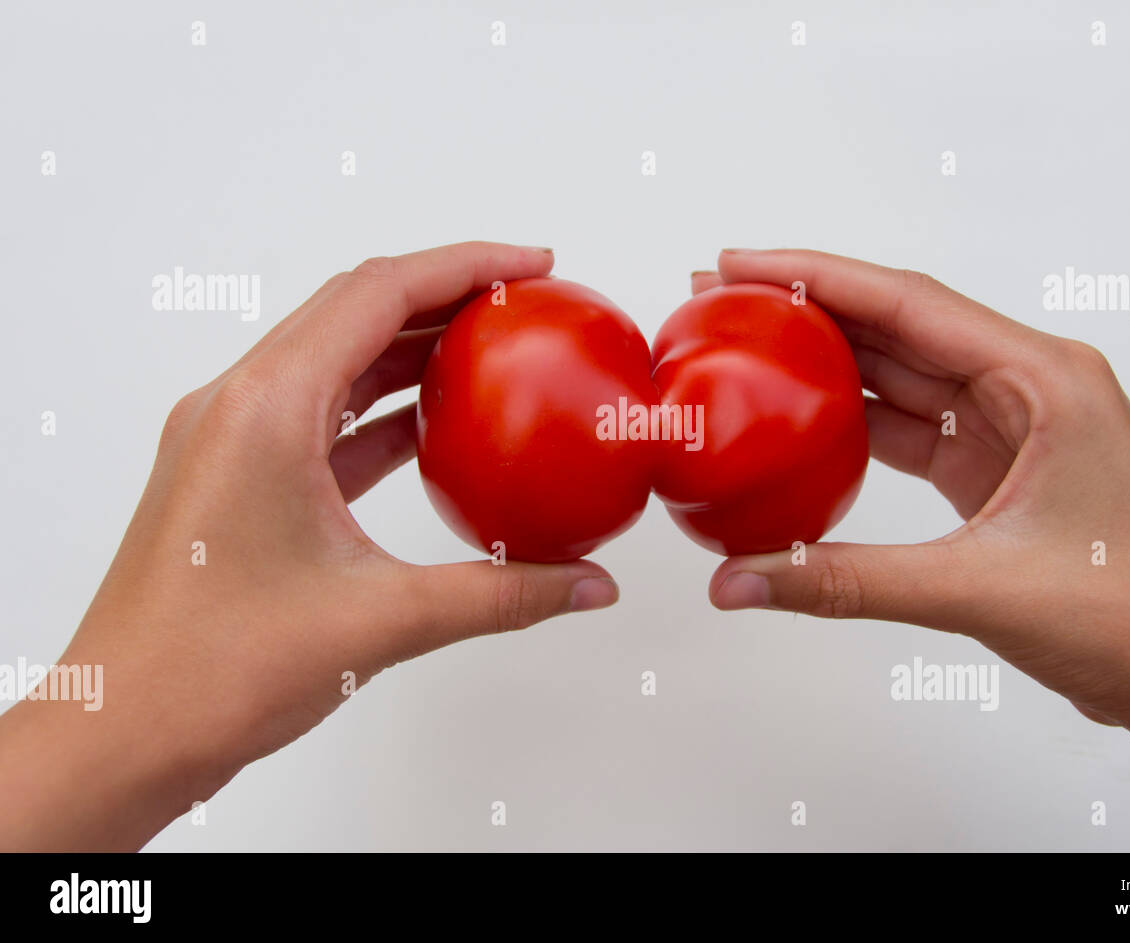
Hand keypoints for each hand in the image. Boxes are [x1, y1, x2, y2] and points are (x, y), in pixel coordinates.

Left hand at [0, 242, 618, 850]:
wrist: (123, 733)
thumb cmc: (216, 671)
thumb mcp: (383, 621)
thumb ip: (501, 595)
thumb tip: (586, 584)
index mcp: (265, 411)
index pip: (377, 294)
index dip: (464, 263)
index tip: (531, 262)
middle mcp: (237, 406)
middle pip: (352, 308)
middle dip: (442, 292)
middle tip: (519, 301)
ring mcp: (226, 439)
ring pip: (331, 358)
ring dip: (407, 347)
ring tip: (487, 352)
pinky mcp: (229, 476)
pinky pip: (315, 414)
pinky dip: (376, 409)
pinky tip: (430, 430)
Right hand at [694, 250, 1129, 851]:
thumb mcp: (976, 588)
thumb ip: (845, 581)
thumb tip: (741, 580)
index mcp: (1046, 380)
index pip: (910, 303)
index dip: (818, 276)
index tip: (744, 264)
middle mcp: (1031, 387)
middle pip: (901, 325)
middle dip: (811, 309)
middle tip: (726, 298)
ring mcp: (1014, 427)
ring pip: (904, 375)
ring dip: (830, 363)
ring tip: (752, 347)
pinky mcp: (997, 468)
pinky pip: (914, 429)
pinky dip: (856, 425)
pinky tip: (804, 423)